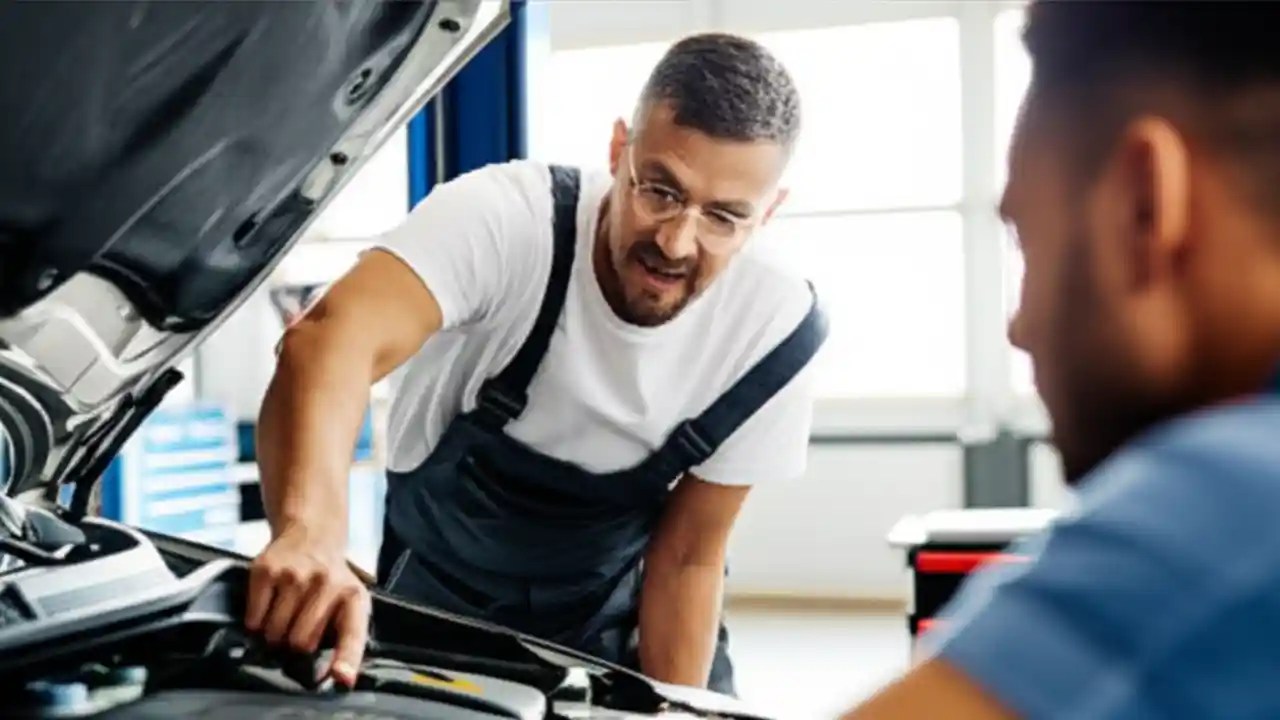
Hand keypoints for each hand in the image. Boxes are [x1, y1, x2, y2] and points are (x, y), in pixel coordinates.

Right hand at [245, 523, 369, 687]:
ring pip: (275, 633)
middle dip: (294, 644)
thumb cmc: (331, 579)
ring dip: (274, 633)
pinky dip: (256, 621)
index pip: (351, 634)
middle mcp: (327, 583)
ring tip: (284, 614)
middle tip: (297, 626)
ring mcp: (295, 575)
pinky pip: (254, 618)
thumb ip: (346, 637)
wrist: (311, 535)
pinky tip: (268, 606)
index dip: (346, 660)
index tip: (340, 677)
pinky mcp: (266, 569)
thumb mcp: (350, 602)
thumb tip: (337, 677)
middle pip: (300, 642)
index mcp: (353, 597)